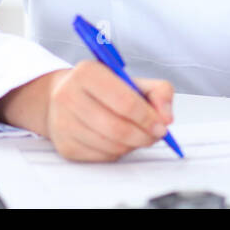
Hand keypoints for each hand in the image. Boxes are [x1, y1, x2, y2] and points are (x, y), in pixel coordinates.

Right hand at [0, 62, 174, 161]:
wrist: (67, 96)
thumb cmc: (105, 88)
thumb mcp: (134, 80)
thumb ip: (160, 92)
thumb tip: (166, 117)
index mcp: (88, 72)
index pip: (124, 101)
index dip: (148, 117)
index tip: (162, 125)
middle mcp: (68, 96)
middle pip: (117, 128)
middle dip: (144, 136)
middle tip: (156, 135)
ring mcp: (63, 123)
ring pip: (110, 145)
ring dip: (133, 145)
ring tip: (139, 135)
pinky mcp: (64, 145)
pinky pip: (101, 157)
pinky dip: (118, 152)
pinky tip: (119, 141)